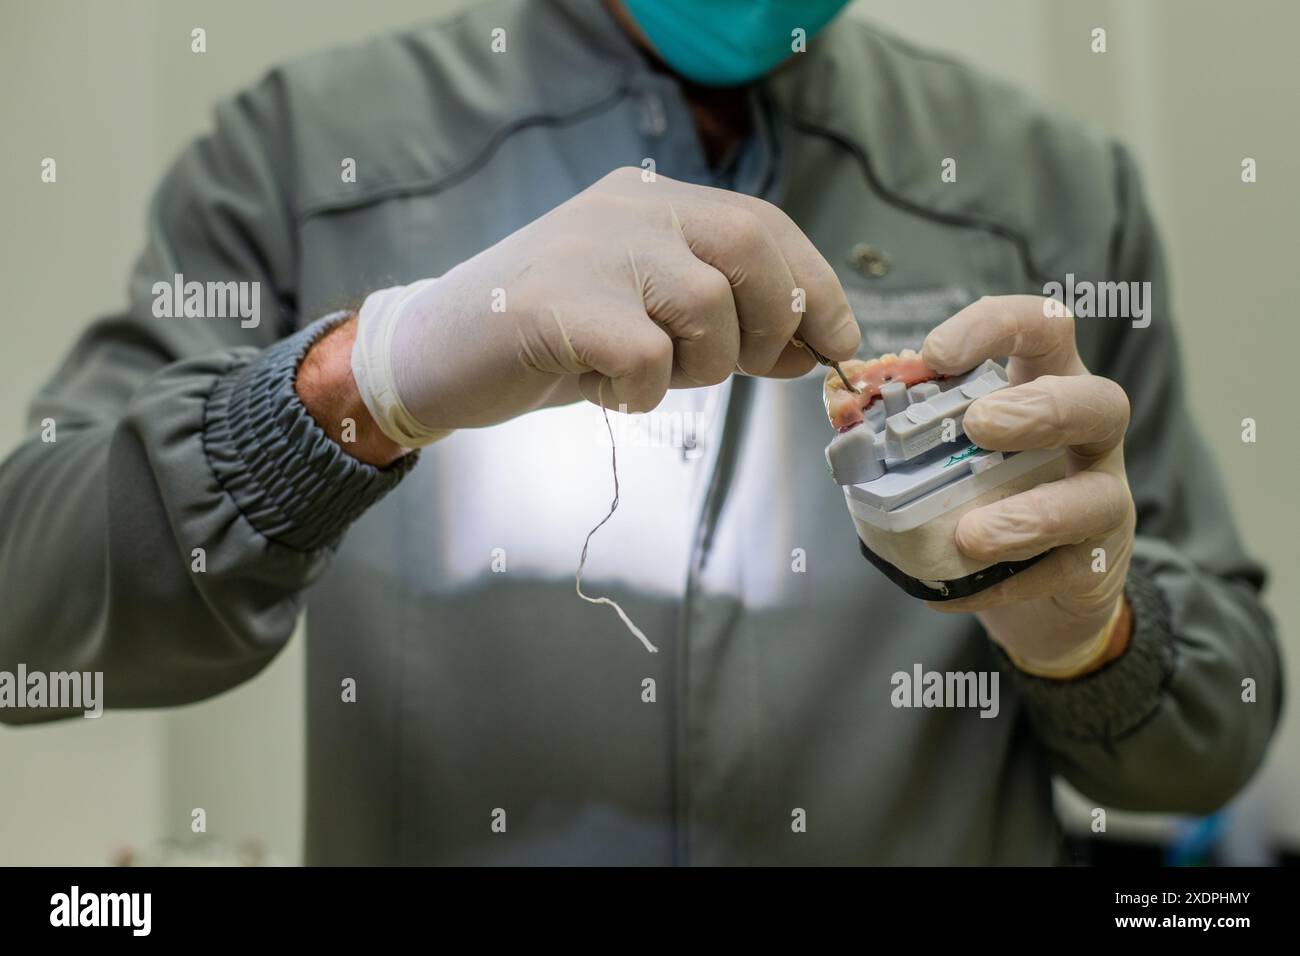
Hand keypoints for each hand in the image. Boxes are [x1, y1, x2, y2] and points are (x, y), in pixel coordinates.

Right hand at [351, 166, 859, 444]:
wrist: (436, 354)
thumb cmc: (551, 340)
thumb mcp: (646, 318)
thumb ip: (721, 320)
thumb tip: (811, 347)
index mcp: (651, 201)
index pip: (762, 225)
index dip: (814, 285)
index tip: (838, 340)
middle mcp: (628, 209)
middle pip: (749, 248)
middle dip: (775, 320)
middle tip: (753, 369)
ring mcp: (592, 251)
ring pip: (707, 304)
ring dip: (703, 364)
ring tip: (651, 378)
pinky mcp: (560, 304)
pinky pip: (648, 356)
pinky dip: (646, 391)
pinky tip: (609, 391)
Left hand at [921, 295, 1135, 679]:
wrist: (1038, 590)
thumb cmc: (987, 498)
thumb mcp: (951, 453)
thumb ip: (911, 430)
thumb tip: (846, 414)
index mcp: (1044, 388)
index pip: (1043, 329)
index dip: (996, 327)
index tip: (934, 355)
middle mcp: (1086, 440)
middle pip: (1099, 401)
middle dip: (1038, 409)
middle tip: (978, 424)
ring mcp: (1100, 502)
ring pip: (1096, 496)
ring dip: (1029, 514)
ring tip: (970, 534)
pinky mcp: (1095, 565)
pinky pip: (1063, 572)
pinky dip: (1010, 581)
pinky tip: (960, 589)